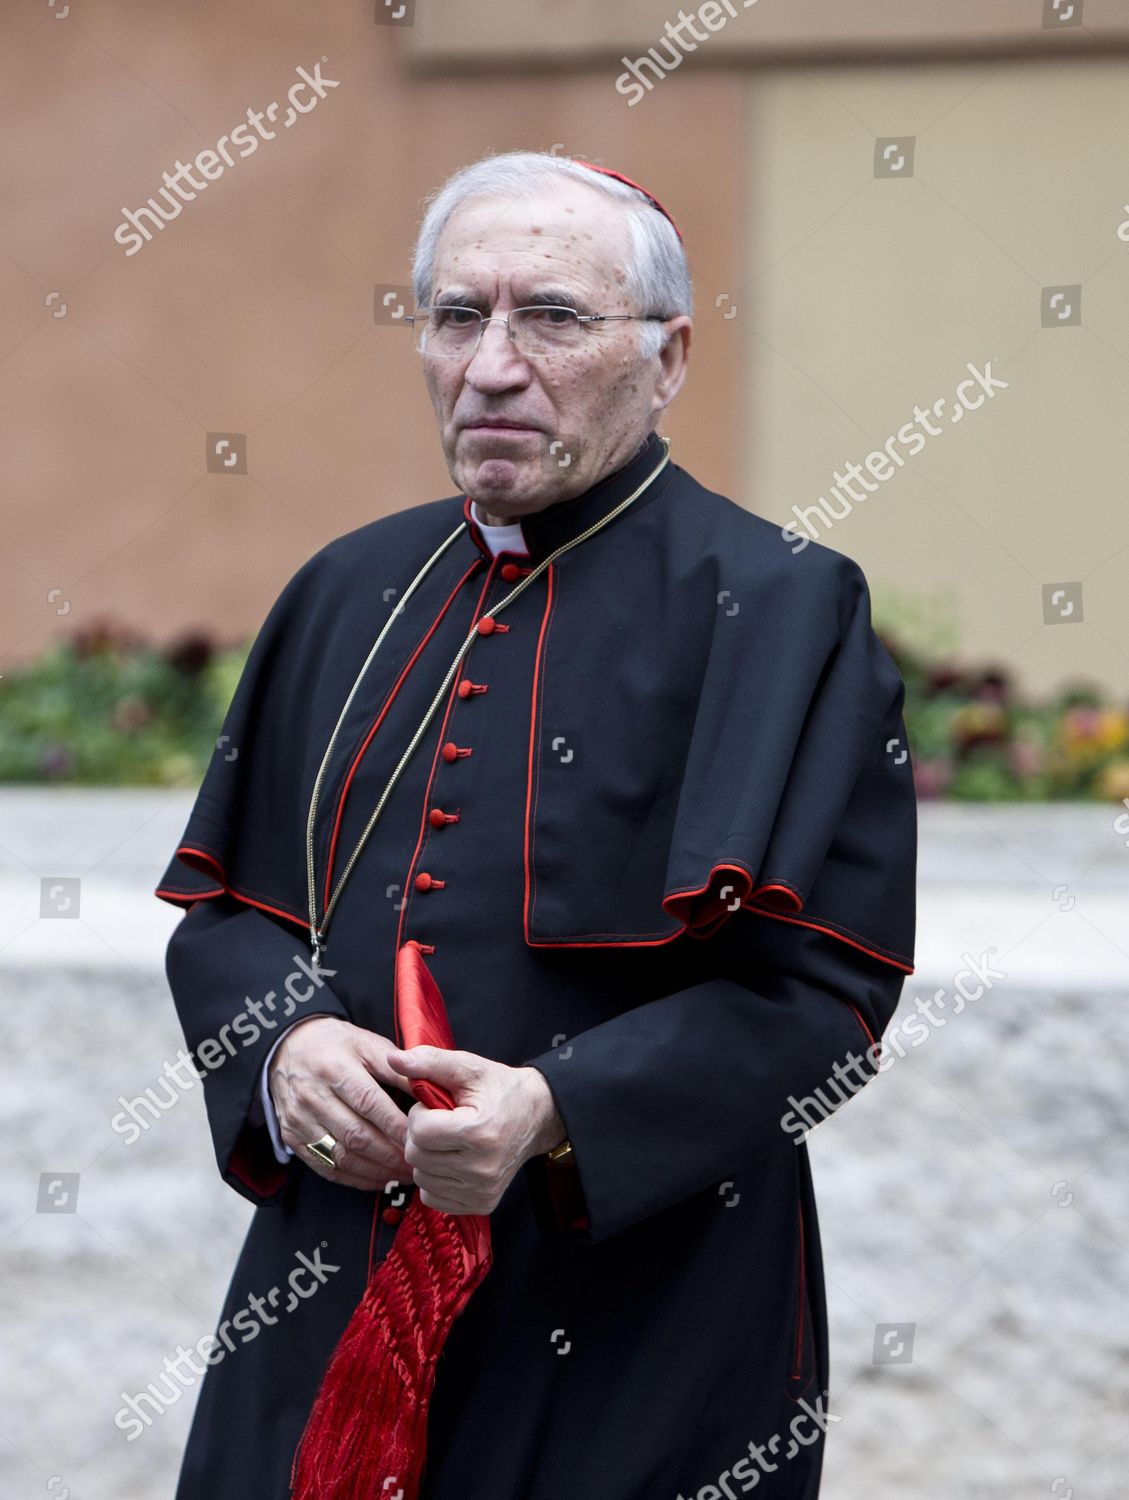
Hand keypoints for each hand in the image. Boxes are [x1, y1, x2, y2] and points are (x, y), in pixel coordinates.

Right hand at [268, 1016, 416, 1190]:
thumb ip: (398, 1068)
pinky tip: (378, 1178)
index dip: (395, 1125)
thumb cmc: (336, 1045)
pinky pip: (326, 1167)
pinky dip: (355, 1178)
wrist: (289, 1047)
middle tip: (418, 1162)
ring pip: (341, 1157)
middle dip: (390, 1154)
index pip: (368, 1102)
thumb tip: (428, 1090)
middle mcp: (312, 1095)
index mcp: (334, 1067)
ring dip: (376, 1171)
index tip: (421, 1138)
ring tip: (404, 1173)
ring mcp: (299, 1120)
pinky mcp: (292, 1138)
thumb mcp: (367, 1044)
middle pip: (355, 1135)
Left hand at [384, 1046, 565, 1215]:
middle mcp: (483, 1168)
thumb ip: (429, 1061)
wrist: (536, 1116)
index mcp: (480, 1132)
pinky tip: (452, 1161)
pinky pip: (433, 1198)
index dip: (419, 1114)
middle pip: (416, 1157)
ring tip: (448, 1140)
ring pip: (422, 1179)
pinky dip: (435, 1179)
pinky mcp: (482, 1204)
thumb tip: (393, 1058)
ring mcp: (483, 1190)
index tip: (435, 1106)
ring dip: (427, 1157)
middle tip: (441, 1122)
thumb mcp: (468, 1067)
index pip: (419, 1132)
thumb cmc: (499, 1089)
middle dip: (420, 1135)